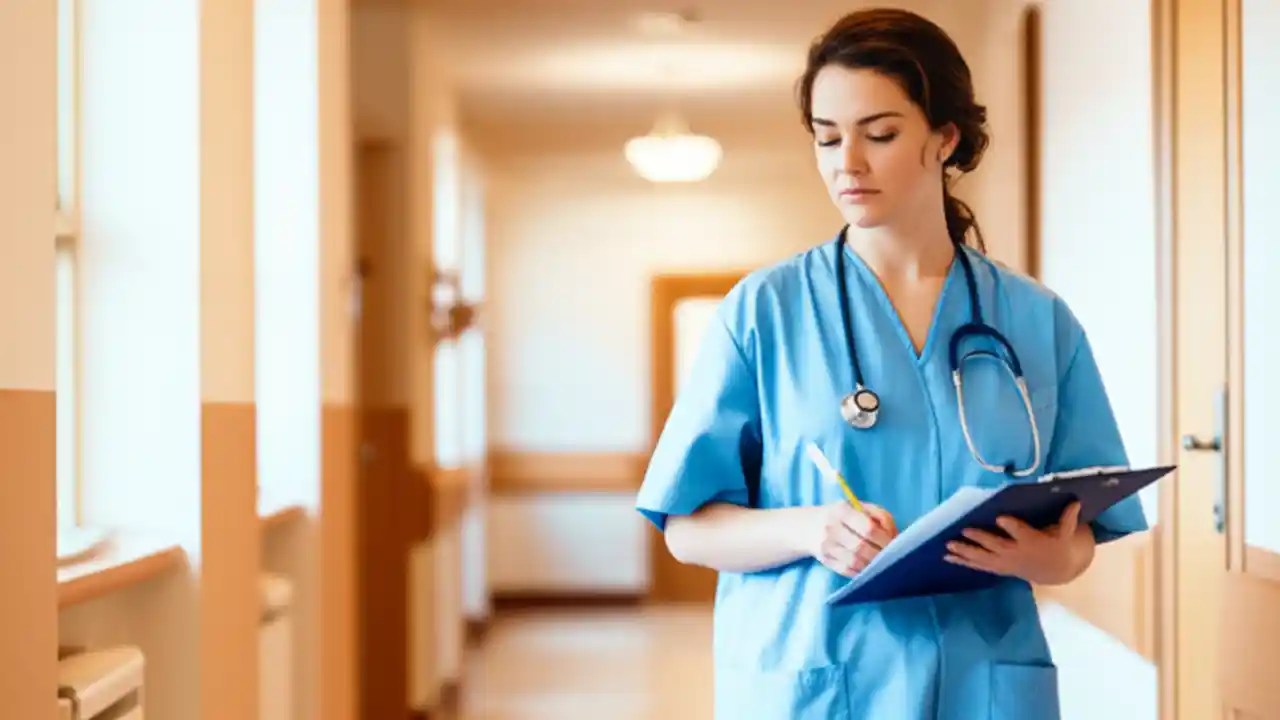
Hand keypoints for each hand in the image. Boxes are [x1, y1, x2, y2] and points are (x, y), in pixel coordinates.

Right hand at [806, 501, 897, 577]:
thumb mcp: (858, 507)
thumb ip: (880, 516)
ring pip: (854, 562)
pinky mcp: (825, 561)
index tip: (896, 544)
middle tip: (892, 558)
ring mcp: (826, 546)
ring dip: (872, 565)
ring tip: (883, 564)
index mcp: (841, 510)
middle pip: (861, 547)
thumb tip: (896, 536)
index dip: (885, 539)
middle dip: (880, 555)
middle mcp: (831, 528)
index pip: (868, 528)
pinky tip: (869, 568)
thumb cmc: (841, 515)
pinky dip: (862, 571)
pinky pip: (847, 570)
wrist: (807, 526)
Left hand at [944, 501, 1095, 585]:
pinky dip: (963, 561)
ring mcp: (1005, 562)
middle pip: (996, 545)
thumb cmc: (1057, 545)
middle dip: (981, 539)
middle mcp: (1016, 553)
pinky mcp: (998, 567)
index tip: (1001, 518)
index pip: (1021, 532)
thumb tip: (1076, 501)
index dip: (1012, 526)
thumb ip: (1068, 518)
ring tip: (948, 545)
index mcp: (1032, 541)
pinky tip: (947, 556)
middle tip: (965, 530)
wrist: (1055, 570)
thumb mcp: (1067, 533)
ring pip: (983, 557)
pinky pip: (978, 565)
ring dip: (965, 552)